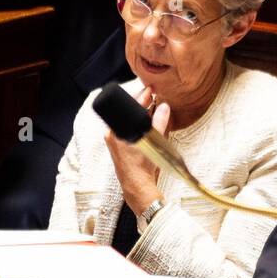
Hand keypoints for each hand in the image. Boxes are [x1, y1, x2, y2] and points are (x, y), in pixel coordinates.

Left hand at [104, 85, 170, 214]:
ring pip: (128, 122)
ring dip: (140, 114)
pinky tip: (148, 124)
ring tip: (151, 107)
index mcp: (115, 132)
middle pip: (126, 113)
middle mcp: (113, 135)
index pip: (127, 107)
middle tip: (151, 96)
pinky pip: (129, 130)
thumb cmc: (141, 167)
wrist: (137, 187)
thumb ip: (158, 123)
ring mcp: (116, 142)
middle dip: (140, 104)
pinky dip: (138, 124)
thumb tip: (163, 107)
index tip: (149, 90)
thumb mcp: (152, 142)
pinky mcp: (121, 149)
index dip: (140, 97)